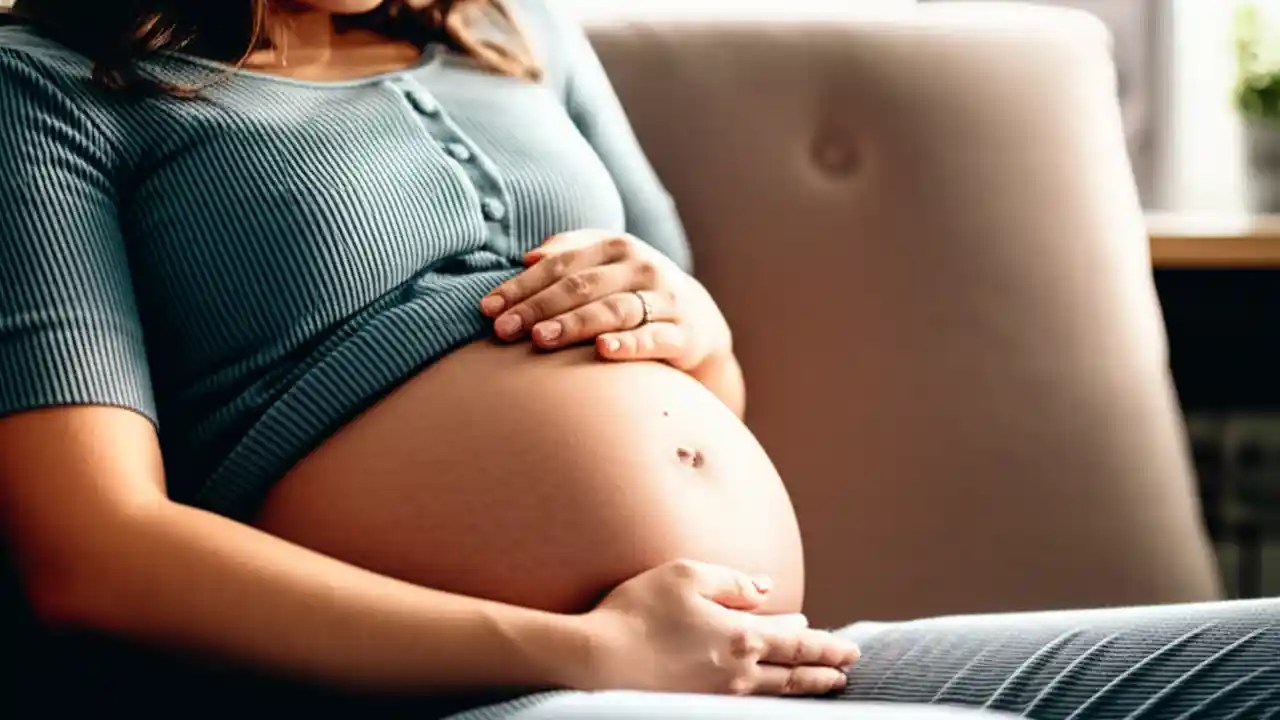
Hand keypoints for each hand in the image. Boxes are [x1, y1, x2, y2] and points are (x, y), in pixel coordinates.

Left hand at [480, 231, 731, 372]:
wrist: (698, 319)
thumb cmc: (634, 291)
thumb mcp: (606, 266)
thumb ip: (569, 255)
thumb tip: (528, 257)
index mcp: (616, 247)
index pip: (560, 264)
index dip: (521, 287)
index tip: (488, 309)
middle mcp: (642, 267)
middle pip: (581, 287)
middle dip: (538, 308)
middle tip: (504, 330)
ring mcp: (665, 300)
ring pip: (614, 310)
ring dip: (575, 325)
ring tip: (540, 339)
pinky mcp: (683, 334)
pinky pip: (653, 338)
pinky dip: (628, 344)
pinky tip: (602, 352)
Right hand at [566, 559, 859, 695]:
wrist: (596, 661)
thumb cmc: (638, 611)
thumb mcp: (687, 576)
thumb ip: (732, 582)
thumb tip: (766, 589)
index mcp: (740, 636)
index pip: (797, 641)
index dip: (825, 644)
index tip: (848, 647)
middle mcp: (738, 671)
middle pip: (793, 672)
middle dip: (824, 669)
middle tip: (847, 668)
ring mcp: (718, 694)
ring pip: (775, 692)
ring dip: (804, 687)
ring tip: (825, 685)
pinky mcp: (697, 705)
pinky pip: (748, 702)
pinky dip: (773, 698)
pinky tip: (772, 694)